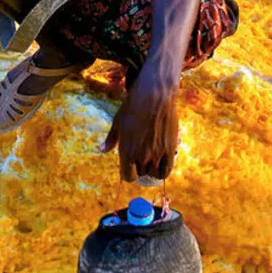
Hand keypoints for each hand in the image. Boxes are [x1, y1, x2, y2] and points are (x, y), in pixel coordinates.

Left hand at [99, 61, 178, 182]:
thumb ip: (111, 139)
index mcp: (126, 151)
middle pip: (140, 173)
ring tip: (151, 156)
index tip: (129, 165)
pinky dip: (163, 169)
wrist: (154, 96)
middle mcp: (141, 156)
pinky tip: (161, 161)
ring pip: (153, 173)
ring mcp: (157, 154)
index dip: (127, 172)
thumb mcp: (117, 122)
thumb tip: (101, 150)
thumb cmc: (133, 107)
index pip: (127, 176)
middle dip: (139, 166)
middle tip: (141, 154)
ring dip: (151, 168)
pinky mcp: (170, 149)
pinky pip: (166, 170)